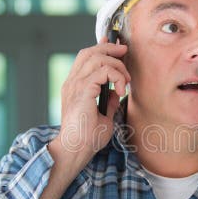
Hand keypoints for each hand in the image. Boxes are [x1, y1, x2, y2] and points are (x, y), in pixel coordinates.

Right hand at [52, 36, 129, 168]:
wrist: (75, 151)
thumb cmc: (87, 139)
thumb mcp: (103, 117)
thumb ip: (108, 102)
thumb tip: (116, 92)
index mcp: (74, 87)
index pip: (86, 57)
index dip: (102, 47)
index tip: (118, 48)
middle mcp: (72, 83)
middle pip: (90, 52)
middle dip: (110, 48)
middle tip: (125, 53)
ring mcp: (75, 86)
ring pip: (97, 58)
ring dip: (117, 66)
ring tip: (125, 82)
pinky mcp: (82, 92)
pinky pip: (103, 71)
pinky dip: (116, 77)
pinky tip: (121, 90)